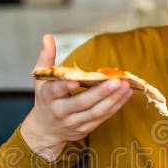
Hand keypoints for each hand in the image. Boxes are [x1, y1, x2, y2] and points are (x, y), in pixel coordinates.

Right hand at [20, 34, 132, 159]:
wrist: (46, 131)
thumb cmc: (46, 101)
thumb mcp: (41, 80)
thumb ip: (46, 58)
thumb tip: (48, 37)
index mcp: (48, 97)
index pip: (56, 91)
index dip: (65, 87)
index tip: (76, 80)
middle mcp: (60, 112)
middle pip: (82, 103)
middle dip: (101, 92)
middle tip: (116, 81)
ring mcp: (73, 123)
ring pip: (96, 112)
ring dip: (113, 99)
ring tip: (126, 86)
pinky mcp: (85, 129)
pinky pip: (102, 117)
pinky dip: (115, 106)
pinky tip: (126, 94)